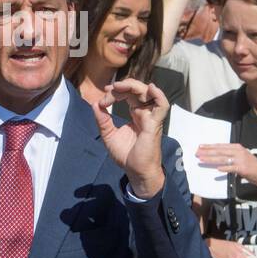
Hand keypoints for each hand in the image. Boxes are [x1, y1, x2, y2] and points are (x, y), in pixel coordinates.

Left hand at [92, 78, 168, 198]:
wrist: (136, 172)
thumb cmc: (126, 155)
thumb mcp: (109, 135)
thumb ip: (102, 120)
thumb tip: (94, 104)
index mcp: (136, 113)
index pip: (128, 95)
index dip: (116, 92)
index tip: (103, 96)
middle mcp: (145, 112)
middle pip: (138, 90)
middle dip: (123, 86)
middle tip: (109, 89)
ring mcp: (151, 117)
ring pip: (149, 93)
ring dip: (134, 86)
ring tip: (119, 86)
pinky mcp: (155, 124)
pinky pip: (162, 106)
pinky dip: (159, 95)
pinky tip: (150, 88)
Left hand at [195, 143, 256, 186]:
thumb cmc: (251, 165)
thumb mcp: (241, 156)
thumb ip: (230, 154)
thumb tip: (217, 155)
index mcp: (237, 147)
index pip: (220, 146)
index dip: (209, 146)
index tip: (200, 146)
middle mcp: (238, 151)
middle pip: (219, 151)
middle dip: (207, 152)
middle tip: (196, 153)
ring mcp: (240, 159)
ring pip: (222, 159)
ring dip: (211, 159)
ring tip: (201, 159)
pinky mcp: (242, 168)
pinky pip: (231, 168)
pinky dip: (224, 168)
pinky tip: (217, 169)